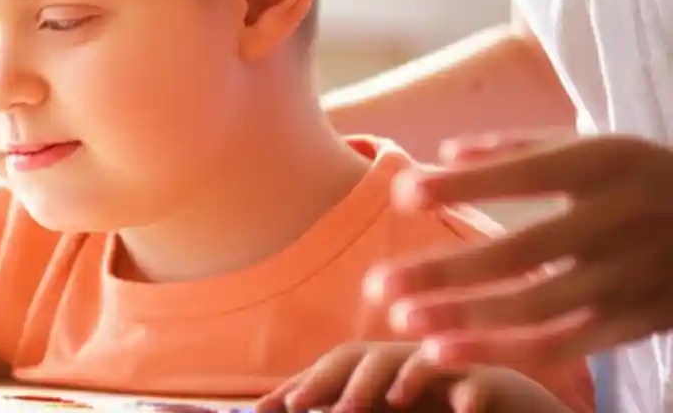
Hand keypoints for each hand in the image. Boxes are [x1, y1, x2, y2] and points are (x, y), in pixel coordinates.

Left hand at [254, 342, 569, 412]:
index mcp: (389, 379)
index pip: (337, 370)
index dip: (302, 386)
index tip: (263, 410)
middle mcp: (415, 367)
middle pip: (366, 356)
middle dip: (330, 379)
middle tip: (302, 407)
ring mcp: (456, 370)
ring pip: (416, 360)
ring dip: (390, 379)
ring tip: (363, 406)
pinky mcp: (501, 383)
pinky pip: (480, 379)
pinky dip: (469, 390)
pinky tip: (461, 408)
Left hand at [366, 135, 672, 366]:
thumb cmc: (642, 179)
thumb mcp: (595, 148)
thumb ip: (518, 148)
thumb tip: (444, 152)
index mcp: (607, 166)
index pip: (526, 176)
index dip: (464, 186)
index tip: (402, 193)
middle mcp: (622, 221)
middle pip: (522, 253)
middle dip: (445, 271)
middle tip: (378, 284)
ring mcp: (632, 276)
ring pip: (538, 307)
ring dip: (466, 319)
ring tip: (403, 323)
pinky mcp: (639, 320)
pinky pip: (564, 344)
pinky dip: (502, 352)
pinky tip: (444, 353)